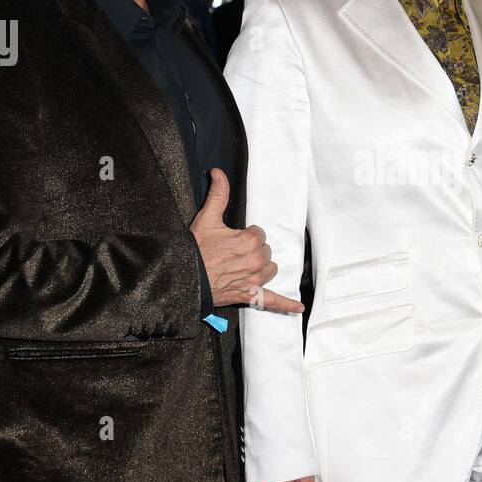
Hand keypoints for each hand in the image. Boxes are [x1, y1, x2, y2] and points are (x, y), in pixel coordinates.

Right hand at [189, 168, 303, 313]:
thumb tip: (219, 173)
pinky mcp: (250, 295)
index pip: (259, 234)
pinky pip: (273, 301)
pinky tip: (298, 307)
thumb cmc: (194, 250)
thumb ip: (217, 194)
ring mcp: (254, 280)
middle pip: (265, 252)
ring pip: (270, 269)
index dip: (245, 236)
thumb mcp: (206, 219)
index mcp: (249, 242)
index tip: (232, 240)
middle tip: (232, 253)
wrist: (184, 277)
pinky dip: (286, 304)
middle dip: (252, 251)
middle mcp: (256, 261)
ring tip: (244, 267)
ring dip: (261, 267)